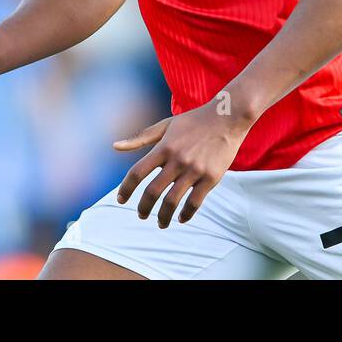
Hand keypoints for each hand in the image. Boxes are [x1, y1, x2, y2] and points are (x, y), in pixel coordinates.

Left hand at [113, 100, 253, 227]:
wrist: (227, 117)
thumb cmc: (194, 121)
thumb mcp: (166, 125)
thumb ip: (140, 138)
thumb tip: (114, 147)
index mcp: (164, 147)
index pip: (137, 172)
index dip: (126, 189)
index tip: (121, 199)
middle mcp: (177, 160)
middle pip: (152, 192)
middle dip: (143, 208)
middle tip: (141, 215)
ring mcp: (195, 170)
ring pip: (172, 201)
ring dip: (163, 217)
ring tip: (160, 223)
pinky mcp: (211, 178)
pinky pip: (195, 203)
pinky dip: (186, 214)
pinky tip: (181, 218)